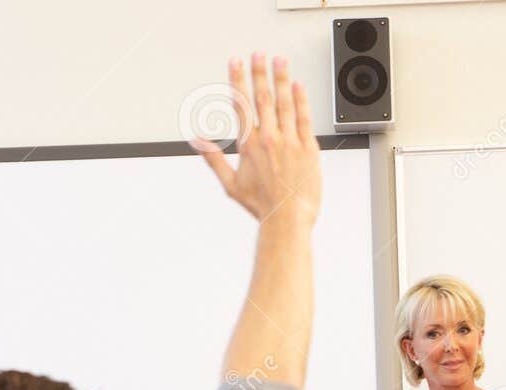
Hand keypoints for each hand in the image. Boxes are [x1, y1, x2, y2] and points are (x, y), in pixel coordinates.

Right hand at [194, 54, 320, 228]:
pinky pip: (304, 117)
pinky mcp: (308, 148)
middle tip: (258, 54)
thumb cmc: (261, 206)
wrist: (288, 219)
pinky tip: (298, 86)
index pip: (241, 104)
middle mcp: (269, 139)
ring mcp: (290, 141)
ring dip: (281, 79)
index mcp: (249, 145)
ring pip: (284, 102)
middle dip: (259, 72)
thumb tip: (197, 142)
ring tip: (279, 60)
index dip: (238, 80)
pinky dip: (301, 99)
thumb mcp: (230, 184)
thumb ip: (213, 159)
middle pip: (262, 97)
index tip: (236, 63)